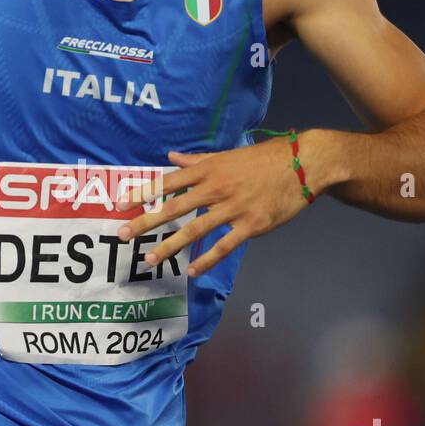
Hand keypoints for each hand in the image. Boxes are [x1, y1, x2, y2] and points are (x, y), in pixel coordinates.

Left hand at [115, 139, 313, 277]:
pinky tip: (192, 270)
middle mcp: (217, 188)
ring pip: (195, 229)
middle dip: (145, 222)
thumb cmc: (263, 159)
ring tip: (150, 259)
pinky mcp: (251, 225)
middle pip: (174, 207)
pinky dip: (207, 259)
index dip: (143, 192)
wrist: (303, 164)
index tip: (121, 203)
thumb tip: (171, 156)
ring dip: (170, 246)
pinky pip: (224, 246)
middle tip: (122, 235)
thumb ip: (197, 159)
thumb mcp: (227, 155)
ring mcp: (234, 208)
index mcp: (209, 169)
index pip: (168, 182)